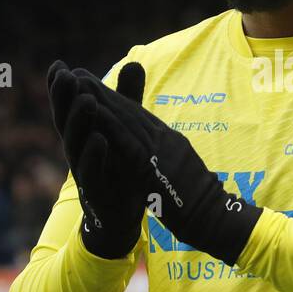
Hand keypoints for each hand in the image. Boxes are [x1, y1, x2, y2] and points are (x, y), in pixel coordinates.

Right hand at [47, 59, 148, 258]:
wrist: (122, 214)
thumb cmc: (120, 168)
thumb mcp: (125, 128)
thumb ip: (127, 99)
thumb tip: (133, 62)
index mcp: (82, 135)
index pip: (69, 107)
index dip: (61, 88)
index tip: (58, 64)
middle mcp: (77, 151)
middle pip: (66, 121)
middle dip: (63, 98)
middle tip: (64, 75)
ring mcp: (84, 172)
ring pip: (75, 145)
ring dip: (80, 122)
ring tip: (87, 101)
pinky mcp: (96, 191)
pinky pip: (92, 173)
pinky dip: (94, 156)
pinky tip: (100, 139)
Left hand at [78, 62, 261, 265]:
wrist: (214, 217)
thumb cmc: (203, 203)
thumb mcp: (184, 174)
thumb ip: (170, 160)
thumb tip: (161, 155)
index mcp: (172, 143)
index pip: (140, 117)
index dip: (117, 99)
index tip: (95, 86)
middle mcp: (166, 140)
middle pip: (130, 111)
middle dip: (103, 91)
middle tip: (78, 74)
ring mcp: (161, 150)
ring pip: (125, 119)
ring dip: (100, 99)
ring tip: (78, 82)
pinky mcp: (152, 165)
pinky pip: (126, 140)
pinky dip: (108, 123)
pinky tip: (92, 110)